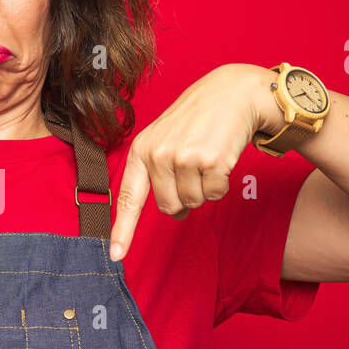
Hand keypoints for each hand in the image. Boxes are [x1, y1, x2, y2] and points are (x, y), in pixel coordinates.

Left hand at [109, 63, 279, 260]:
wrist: (232, 93)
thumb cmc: (198, 119)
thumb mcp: (167, 140)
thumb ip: (162, 176)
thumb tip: (176, 214)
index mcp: (142, 150)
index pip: (128, 198)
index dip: (122, 230)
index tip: (116, 255)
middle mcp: (158, 154)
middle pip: (169, 207)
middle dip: (184, 197)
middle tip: (193, 169)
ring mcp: (183, 157)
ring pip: (193, 202)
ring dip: (204, 188)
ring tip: (206, 158)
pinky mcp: (210, 161)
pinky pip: (214, 194)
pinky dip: (221, 183)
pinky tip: (220, 159)